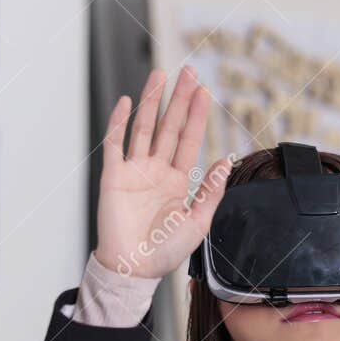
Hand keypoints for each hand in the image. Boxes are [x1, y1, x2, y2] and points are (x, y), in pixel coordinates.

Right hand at [93, 67, 231, 279]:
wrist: (134, 269)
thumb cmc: (165, 252)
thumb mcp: (198, 222)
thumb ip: (211, 191)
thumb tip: (226, 161)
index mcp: (177, 180)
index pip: (189, 139)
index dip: (198, 115)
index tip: (205, 91)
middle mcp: (156, 170)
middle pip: (169, 125)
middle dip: (179, 99)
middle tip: (188, 71)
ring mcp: (134, 170)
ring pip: (143, 127)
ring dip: (151, 101)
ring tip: (159, 74)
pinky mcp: (113, 176)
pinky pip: (115, 144)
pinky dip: (119, 122)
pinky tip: (127, 101)